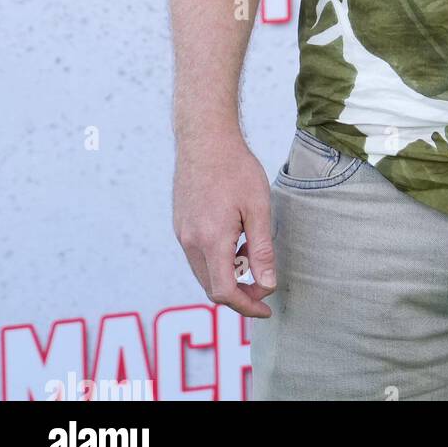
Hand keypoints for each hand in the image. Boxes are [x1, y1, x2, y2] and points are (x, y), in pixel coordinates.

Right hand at [173, 131, 276, 318]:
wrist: (205, 138)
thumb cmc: (236, 168)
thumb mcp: (258, 208)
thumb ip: (262, 249)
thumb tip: (267, 284)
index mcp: (210, 241)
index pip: (224, 292)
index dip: (246, 306)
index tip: (266, 308)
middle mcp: (190, 242)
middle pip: (212, 287)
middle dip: (240, 293)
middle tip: (264, 284)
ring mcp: (181, 233)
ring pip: (204, 272)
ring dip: (228, 274)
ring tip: (252, 252)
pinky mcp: (180, 224)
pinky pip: (198, 256)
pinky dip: (218, 260)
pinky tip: (236, 239)